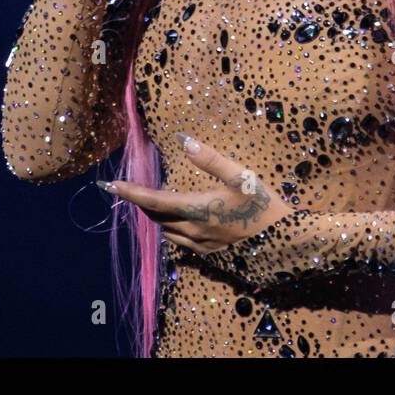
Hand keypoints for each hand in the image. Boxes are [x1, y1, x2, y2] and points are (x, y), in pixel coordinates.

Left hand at [102, 133, 292, 255]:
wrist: (285, 240)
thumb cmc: (263, 203)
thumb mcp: (239, 175)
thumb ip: (209, 158)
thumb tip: (182, 140)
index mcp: (197, 209)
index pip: (153, 202)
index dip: (130, 193)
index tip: (109, 185)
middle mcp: (193, 230)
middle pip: (156, 218)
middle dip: (140, 203)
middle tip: (129, 188)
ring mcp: (200, 245)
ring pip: (166, 231)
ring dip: (155, 216)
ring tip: (150, 201)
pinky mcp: (210, 253)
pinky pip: (180, 241)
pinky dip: (170, 227)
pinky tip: (177, 220)